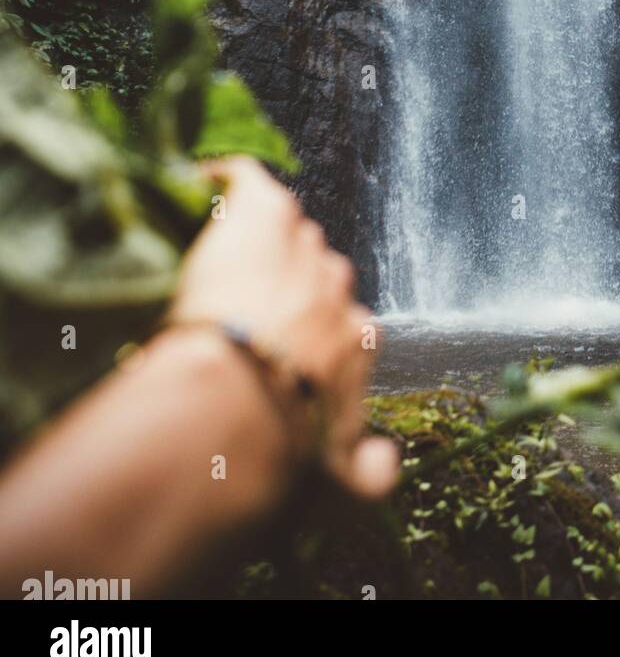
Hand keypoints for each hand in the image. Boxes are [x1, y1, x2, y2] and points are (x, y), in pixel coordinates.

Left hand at [171, 156, 397, 498]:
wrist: (238, 398)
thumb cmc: (283, 442)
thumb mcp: (333, 478)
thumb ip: (366, 474)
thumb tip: (385, 465)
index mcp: (355, 337)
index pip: (342, 320)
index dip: (310, 333)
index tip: (279, 350)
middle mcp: (336, 285)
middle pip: (316, 270)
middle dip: (288, 285)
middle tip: (242, 307)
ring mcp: (301, 244)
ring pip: (284, 230)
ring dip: (259, 241)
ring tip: (216, 258)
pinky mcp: (264, 210)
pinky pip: (247, 180)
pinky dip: (223, 179)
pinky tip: (196, 182)